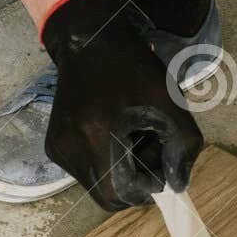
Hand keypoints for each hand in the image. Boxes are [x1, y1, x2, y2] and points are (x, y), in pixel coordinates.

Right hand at [40, 0, 202, 210]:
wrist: (88, 41)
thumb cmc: (131, 67)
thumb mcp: (169, 101)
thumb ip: (183, 145)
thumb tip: (177, 183)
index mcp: (95, 137)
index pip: (116, 196)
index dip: (141, 190)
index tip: (157, 167)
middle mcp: (69, 148)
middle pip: (106, 192)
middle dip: (132, 179)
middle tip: (147, 145)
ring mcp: (57, 148)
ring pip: (95, 183)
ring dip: (118, 170)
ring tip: (130, 135)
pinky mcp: (53, 145)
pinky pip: (83, 169)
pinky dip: (103, 160)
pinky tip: (111, 131)